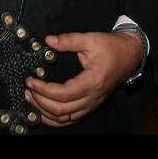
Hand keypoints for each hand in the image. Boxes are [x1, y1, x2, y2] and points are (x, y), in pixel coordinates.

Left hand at [24, 30, 142, 127]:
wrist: (129, 56)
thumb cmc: (112, 48)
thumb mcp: (91, 39)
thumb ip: (69, 40)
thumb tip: (49, 41)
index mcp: (93, 81)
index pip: (64, 93)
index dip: (44, 90)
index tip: (31, 81)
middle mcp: (93, 96)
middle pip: (62, 110)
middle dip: (40, 102)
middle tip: (28, 90)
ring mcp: (92, 103)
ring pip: (66, 118)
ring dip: (46, 112)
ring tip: (32, 100)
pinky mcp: (91, 104)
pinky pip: (72, 119)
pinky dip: (56, 119)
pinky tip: (44, 112)